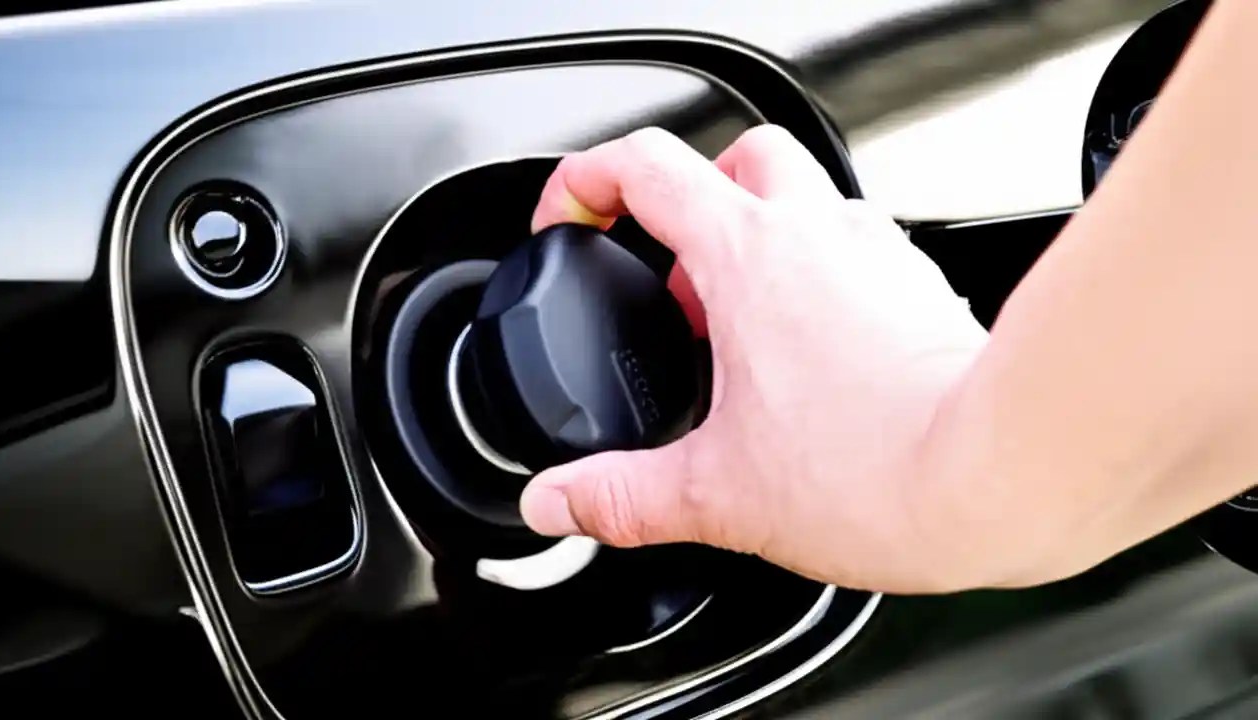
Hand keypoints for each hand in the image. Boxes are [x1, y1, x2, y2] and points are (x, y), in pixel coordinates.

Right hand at [518, 125, 989, 592]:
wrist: (1008, 476)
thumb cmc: (882, 471)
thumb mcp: (721, 495)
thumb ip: (623, 497)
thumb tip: (559, 502)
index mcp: (749, 256)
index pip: (643, 166)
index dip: (584, 182)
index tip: (568, 222)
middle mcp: (819, 233)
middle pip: (736, 156)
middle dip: (688, 201)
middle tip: (669, 275)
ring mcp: (879, 254)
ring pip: (806, 201)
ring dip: (760, 242)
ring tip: (739, 330)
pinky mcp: (922, 290)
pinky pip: (857, 253)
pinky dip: (820, 283)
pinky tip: (813, 360)